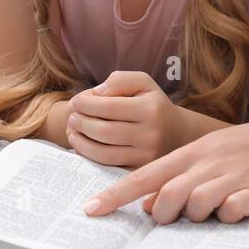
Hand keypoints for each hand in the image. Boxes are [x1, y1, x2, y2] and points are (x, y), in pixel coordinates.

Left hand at [65, 71, 182, 167]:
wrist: (176, 132)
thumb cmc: (152, 103)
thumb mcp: (142, 82)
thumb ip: (119, 80)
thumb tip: (97, 94)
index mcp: (150, 109)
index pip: (109, 107)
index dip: (86, 104)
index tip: (76, 101)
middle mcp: (150, 134)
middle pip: (103, 131)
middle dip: (81, 122)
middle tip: (72, 116)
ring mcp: (145, 155)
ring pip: (103, 152)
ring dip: (81, 141)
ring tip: (73, 129)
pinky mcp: (138, 168)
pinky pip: (107, 165)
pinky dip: (89, 155)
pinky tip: (81, 143)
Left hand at [82, 121, 248, 224]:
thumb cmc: (246, 153)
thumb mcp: (209, 155)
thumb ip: (177, 177)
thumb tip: (147, 205)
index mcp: (191, 154)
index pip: (144, 176)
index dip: (115, 195)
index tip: (90, 211)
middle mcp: (206, 165)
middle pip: (167, 199)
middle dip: (166, 215)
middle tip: (179, 216)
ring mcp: (230, 178)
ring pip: (196, 208)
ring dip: (200, 215)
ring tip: (218, 206)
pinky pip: (230, 214)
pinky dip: (231, 215)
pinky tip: (243, 206)